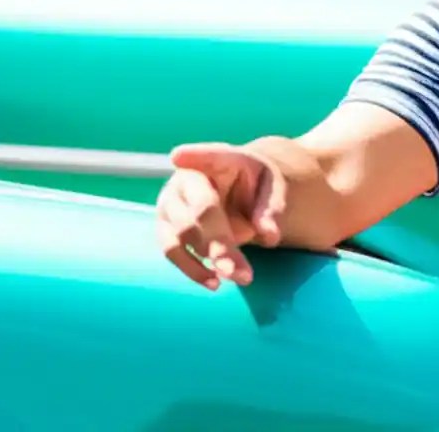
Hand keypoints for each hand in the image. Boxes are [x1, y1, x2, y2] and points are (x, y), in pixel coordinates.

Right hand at [156, 142, 286, 290]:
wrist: (236, 192)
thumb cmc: (255, 186)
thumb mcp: (273, 189)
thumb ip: (273, 208)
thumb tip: (270, 236)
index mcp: (218, 159)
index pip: (208, 155)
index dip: (193, 155)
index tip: (178, 156)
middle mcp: (187, 178)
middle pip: (201, 211)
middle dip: (222, 243)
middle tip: (246, 274)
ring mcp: (170, 202)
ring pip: (183, 234)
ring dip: (210, 260)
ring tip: (241, 277)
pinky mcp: (165, 227)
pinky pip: (172, 250)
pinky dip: (193, 269)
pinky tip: (215, 283)